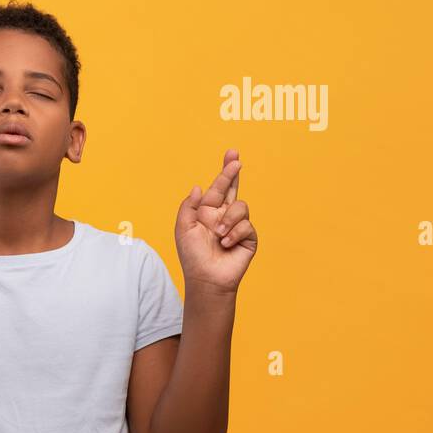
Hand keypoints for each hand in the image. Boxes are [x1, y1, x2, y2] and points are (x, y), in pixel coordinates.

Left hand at [175, 148, 257, 292]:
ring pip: (240, 207)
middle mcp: (223, 215)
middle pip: (233, 189)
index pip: (217, 188)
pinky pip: (246, 225)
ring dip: (228, 220)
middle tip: (236, 159)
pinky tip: (226, 244)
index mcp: (207, 211)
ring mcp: (237, 225)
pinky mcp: (248, 237)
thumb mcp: (184, 228)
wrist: (206, 278)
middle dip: (234, 172)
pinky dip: (234, 234)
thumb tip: (199, 187)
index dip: (225, 172)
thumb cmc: (192, 255)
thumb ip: (190, 206)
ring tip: (218, 236)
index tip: (231, 155)